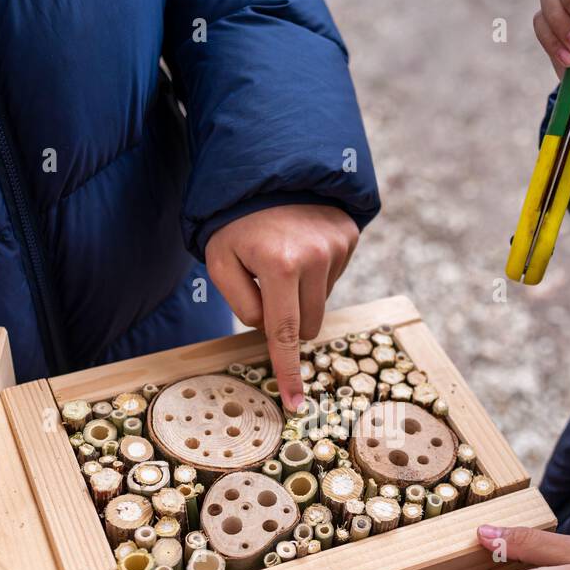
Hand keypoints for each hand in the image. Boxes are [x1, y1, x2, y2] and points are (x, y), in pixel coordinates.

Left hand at [205, 204, 359, 411]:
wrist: (267, 166)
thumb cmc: (236, 219)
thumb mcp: (220, 260)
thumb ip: (242, 303)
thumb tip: (270, 328)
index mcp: (279, 266)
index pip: (284, 333)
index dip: (288, 371)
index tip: (296, 403)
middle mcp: (315, 257)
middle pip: (308, 324)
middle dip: (288, 321)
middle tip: (267, 288)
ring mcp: (337, 246)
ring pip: (322, 301)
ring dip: (302, 293)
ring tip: (283, 256)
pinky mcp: (349, 236)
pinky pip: (334, 276)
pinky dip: (316, 271)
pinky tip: (301, 244)